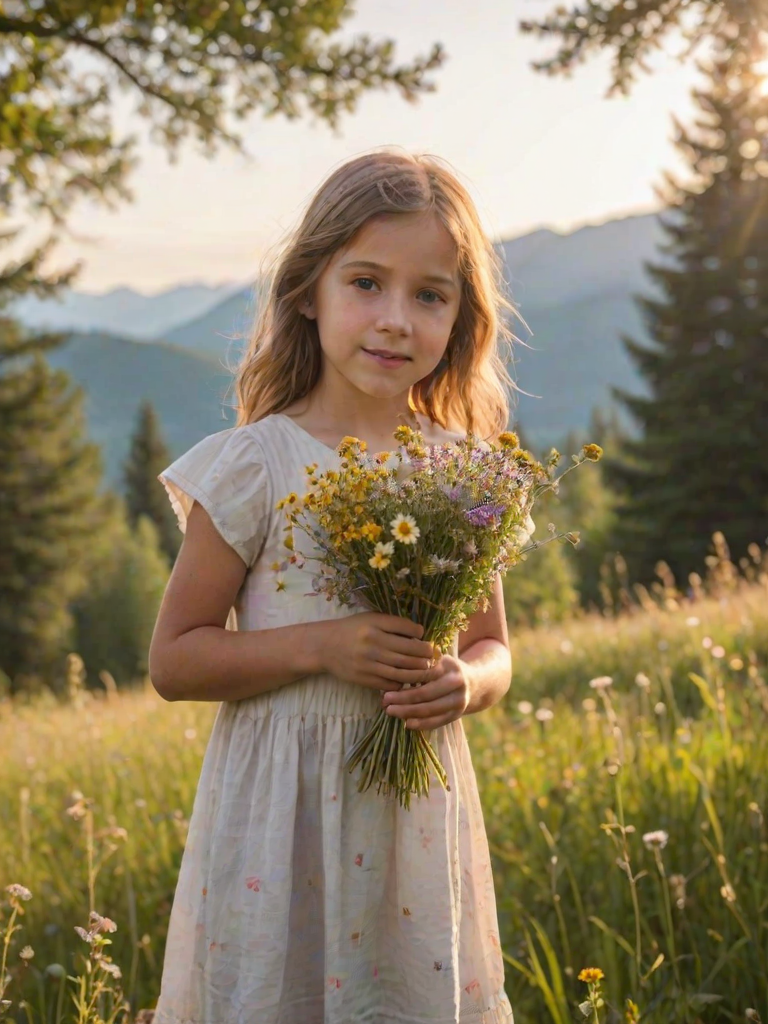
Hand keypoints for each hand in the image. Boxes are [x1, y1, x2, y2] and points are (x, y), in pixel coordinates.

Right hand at [320, 612, 442, 693]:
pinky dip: (403, 683)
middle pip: (409, 652)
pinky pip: (391, 683)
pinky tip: (408, 679)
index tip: (425, 637)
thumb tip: (420, 633)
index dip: (420, 633)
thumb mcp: (370, 619)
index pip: (406, 628)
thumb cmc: (351, 630)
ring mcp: (369, 663)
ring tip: (426, 669)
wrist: (324, 647)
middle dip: (425, 655)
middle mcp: (372, 643)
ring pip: (403, 670)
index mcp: (374, 624)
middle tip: (432, 656)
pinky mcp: (365, 679)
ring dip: (419, 672)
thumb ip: (392, 624)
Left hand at [381, 654, 470, 730]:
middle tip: (384, 701)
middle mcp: (457, 683)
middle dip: (403, 699)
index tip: (387, 686)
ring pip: (430, 709)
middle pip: (425, 693)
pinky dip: (421, 724)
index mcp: (450, 665)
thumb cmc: (445, 669)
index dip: (405, 681)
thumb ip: (420, 663)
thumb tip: (391, 673)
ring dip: (408, 712)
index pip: (423, 675)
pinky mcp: (458, 714)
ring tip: (391, 711)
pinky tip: (407, 724)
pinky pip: (437, 722)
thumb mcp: (437, 660)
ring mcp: (459, 700)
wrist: (473, 683)